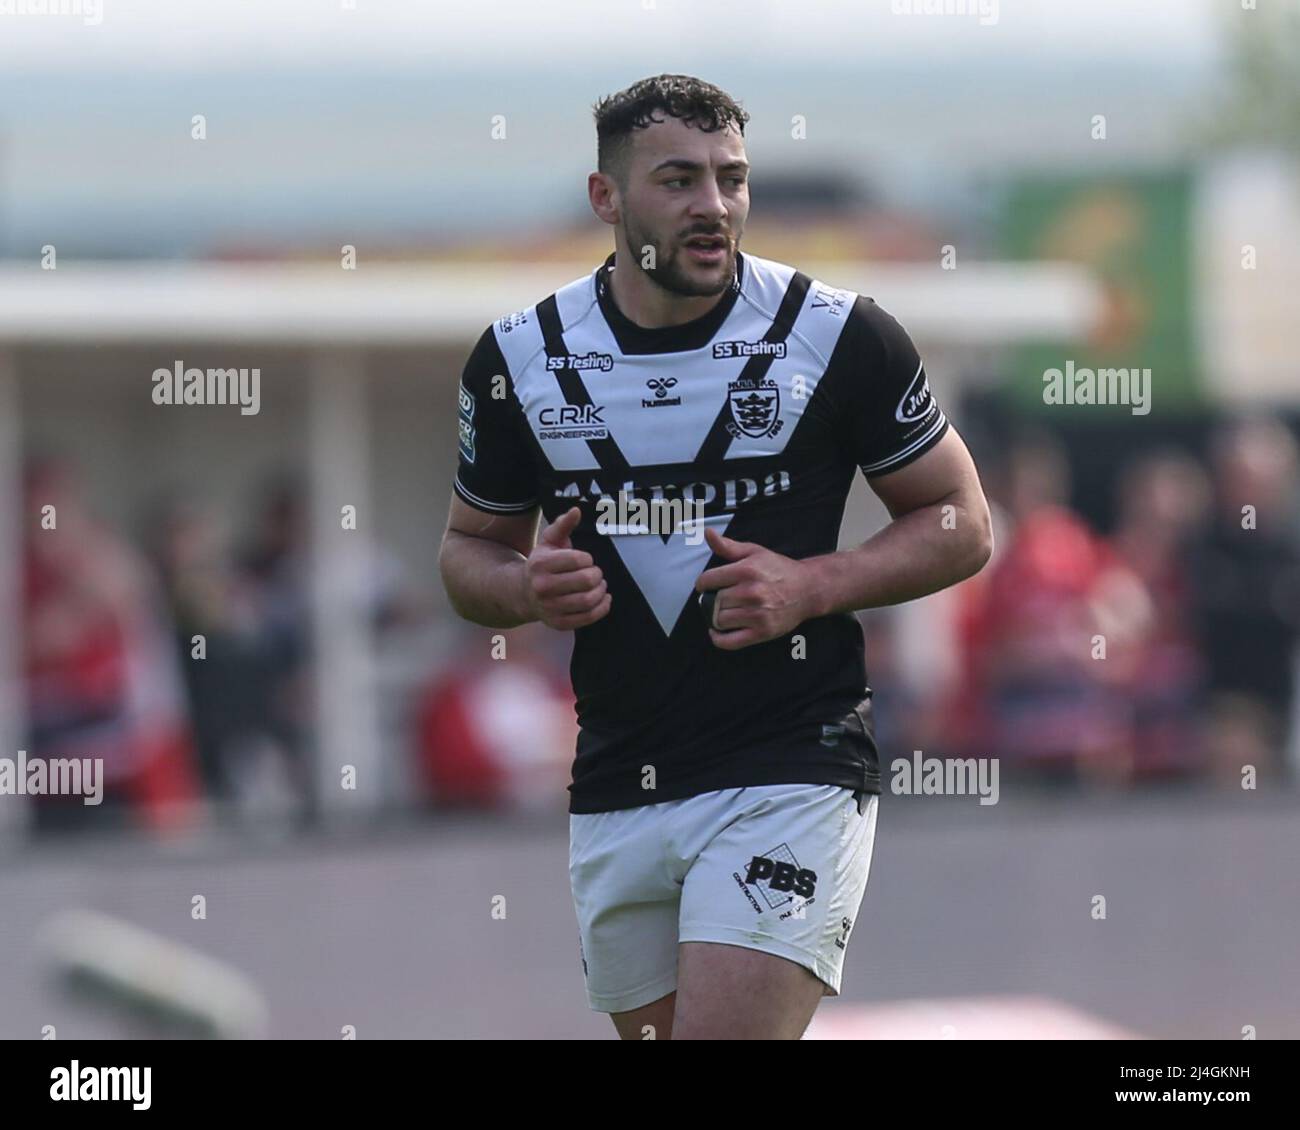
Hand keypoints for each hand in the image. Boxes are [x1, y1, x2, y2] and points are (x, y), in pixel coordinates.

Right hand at [523, 506, 610, 629]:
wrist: (523, 593)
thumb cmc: (542, 564)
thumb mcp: (549, 542)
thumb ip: (563, 525)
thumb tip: (577, 510)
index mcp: (541, 564)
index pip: (578, 560)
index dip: (588, 559)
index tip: (585, 560)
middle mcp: (543, 587)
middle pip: (587, 581)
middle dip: (597, 575)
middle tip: (596, 573)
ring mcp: (550, 607)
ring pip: (588, 600)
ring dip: (601, 591)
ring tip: (600, 585)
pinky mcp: (558, 623)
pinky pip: (588, 618)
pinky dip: (602, 608)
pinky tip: (604, 599)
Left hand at [694, 527, 817, 649]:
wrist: (808, 589)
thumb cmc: (778, 569)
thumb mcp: (754, 552)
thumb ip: (728, 546)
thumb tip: (708, 533)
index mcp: (747, 570)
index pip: (708, 580)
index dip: (703, 583)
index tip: (707, 585)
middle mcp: (751, 593)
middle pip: (713, 601)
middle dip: (711, 600)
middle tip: (718, 598)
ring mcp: (757, 614)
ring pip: (719, 620)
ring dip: (715, 617)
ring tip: (721, 612)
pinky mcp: (762, 632)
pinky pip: (730, 642)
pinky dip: (718, 638)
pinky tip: (717, 631)